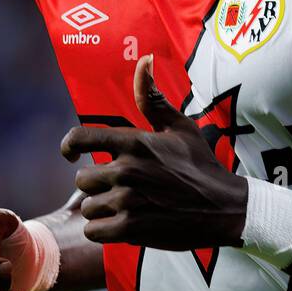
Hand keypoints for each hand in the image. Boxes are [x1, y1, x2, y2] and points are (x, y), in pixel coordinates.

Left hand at [60, 54, 248, 249]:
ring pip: (88, 206)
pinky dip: (103, 230)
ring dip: (102, 209)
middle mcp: (127, 169)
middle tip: (120, 187)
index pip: (80, 138)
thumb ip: (153, 99)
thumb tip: (144, 60)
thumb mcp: (180, 127)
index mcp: (134, 142)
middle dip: (97, 184)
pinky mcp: (131, 228)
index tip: (71, 156)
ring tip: (126, 206)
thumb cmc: (200, 164)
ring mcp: (128, 200)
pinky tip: (122, 224)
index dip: (68, 147)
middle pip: (82, 179)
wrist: (223, 208)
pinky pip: (94, 230)